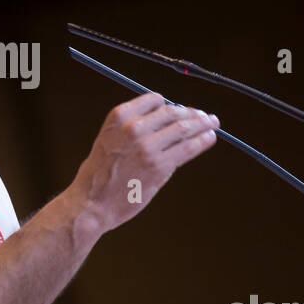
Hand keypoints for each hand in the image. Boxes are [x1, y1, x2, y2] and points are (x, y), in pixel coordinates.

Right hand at [69, 91, 219, 234]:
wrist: (91, 203)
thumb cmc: (99, 175)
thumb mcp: (108, 139)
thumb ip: (131, 128)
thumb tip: (163, 123)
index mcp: (119, 117)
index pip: (155, 100)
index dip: (171, 105)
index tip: (181, 110)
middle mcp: (134, 127)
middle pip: (173, 112)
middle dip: (191, 113)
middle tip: (204, 116)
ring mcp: (149, 147)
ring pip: (184, 128)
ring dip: (203, 123)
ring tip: (213, 123)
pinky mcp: (161, 166)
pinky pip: (188, 148)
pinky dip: (203, 141)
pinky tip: (209, 138)